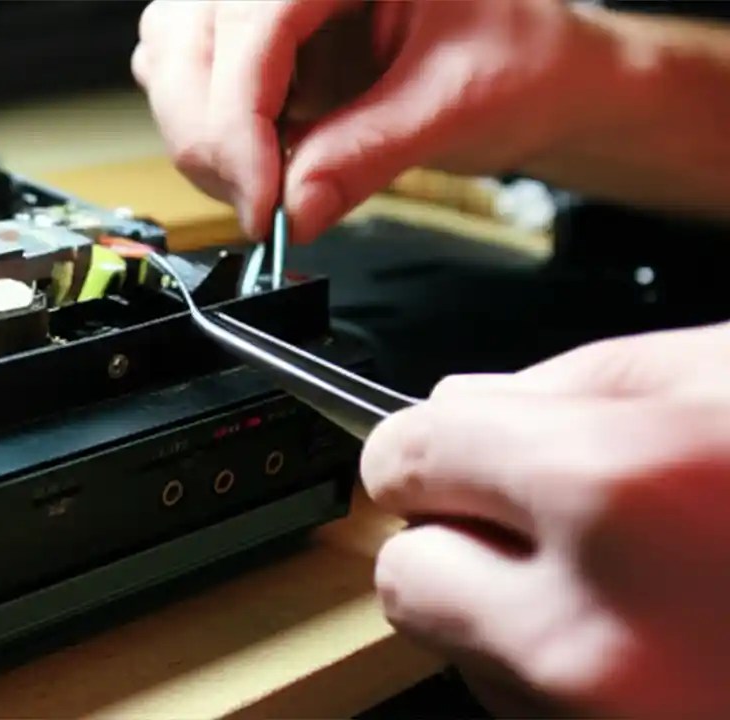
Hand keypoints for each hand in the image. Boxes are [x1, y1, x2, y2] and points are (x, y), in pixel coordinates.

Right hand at [131, 0, 610, 243]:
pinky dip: (205, 128)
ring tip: (263, 184)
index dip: (240, 119)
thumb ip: (370, 154)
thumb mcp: (458, 104)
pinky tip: (258, 157)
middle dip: (212, 137)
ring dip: (199, 135)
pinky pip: (183, 74)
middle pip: (189, 39)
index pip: (253, 23)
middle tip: (262, 208)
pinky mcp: (252, 39)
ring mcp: (263, 1)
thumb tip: (295, 208)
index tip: (261, 200)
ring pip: (170, 56)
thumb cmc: (519, 59)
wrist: (534, 71)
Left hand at [362, 323, 729, 717]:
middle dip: (449, 534)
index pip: (407, 457)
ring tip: (624, 577)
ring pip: (457, 648)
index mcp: (615, 494)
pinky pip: (523, 704)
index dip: (424, 442)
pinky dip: (553, 666)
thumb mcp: (728, 379)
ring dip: (503, 609)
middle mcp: (590, 632)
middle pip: (405, 575)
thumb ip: (575, 381)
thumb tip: (458, 402)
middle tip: (536, 512)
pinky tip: (644, 629)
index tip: (442, 446)